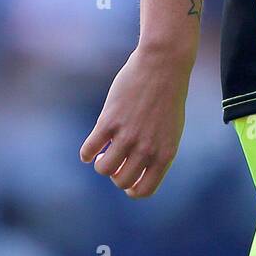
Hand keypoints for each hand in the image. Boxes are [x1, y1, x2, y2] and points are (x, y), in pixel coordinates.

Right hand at [79, 45, 190, 196]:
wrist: (163, 64)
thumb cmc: (167, 96)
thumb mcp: (169, 129)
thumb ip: (155, 151)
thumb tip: (128, 171)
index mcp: (165, 153)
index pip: (144, 190)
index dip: (131, 189)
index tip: (126, 177)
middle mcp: (147, 148)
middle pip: (121, 181)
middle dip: (115, 174)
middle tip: (115, 159)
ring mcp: (128, 135)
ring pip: (104, 169)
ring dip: (100, 164)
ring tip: (102, 153)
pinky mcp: (110, 121)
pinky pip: (89, 149)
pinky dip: (86, 153)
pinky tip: (90, 148)